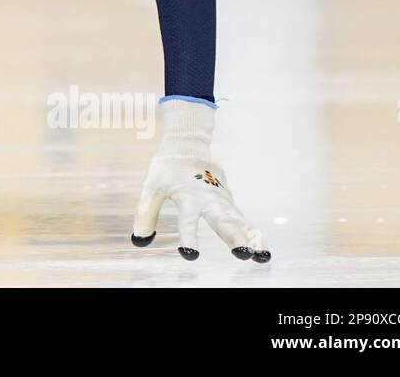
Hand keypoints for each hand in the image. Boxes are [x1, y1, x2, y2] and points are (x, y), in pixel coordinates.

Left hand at [132, 97, 269, 262]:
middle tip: (243, 254)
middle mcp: (208, 198)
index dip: (188, 238)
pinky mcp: (228, 199)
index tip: (189, 254)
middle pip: (222, 221)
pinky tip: (260, 246)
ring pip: (237, 220)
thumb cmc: (167, 168)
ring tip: (261, 254)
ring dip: (249, 237)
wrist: (187, 145)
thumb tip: (138, 241)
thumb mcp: (152, 187)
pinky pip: (241, 217)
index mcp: (188, 196)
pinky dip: (251, 231)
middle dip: (233, 238)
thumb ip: (146, 213)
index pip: (187, 221)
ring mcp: (221, 198)